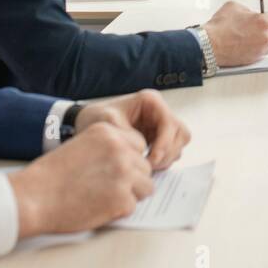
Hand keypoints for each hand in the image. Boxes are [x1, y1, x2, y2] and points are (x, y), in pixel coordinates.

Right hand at [9, 122, 153, 239]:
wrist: (33, 197)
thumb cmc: (51, 175)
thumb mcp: (81, 147)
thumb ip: (107, 150)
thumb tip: (131, 163)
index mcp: (109, 132)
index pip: (138, 145)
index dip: (129, 161)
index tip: (114, 171)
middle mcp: (121, 149)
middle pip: (145, 167)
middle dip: (132, 179)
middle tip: (108, 189)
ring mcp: (124, 174)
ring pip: (146, 186)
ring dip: (130, 195)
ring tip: (104, 198)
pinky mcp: (123, 199)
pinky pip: (133, 206)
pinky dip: (119, 211)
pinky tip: (98, 207)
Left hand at [75, 90, 190, 169]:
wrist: (87, 123)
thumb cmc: (95, 118)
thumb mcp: (106, 123)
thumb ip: (126, 135)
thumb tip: (143, 150)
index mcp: (150, 101)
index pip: (170, 123)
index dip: (164, 143)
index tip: (152, 160)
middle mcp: (159, 111)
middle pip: (180, 133)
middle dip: (168, 152)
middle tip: (151, 166)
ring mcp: (160, 125)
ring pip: (179, 143)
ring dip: (167, 158)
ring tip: (147, 167)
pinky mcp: (158, 137)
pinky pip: (171, 151)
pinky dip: (163, 160)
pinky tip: (147, 165)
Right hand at [203, 0, 267, 66]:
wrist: (210, 44)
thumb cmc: (219, 27)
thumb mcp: (233, 6)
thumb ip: (246, 9)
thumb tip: (249, 13)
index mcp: (262, 22)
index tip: (267, 18)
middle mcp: (264, 37)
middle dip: (267, 30)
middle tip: (257, 28)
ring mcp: (259, 49)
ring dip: (262, 41)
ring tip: (249, 38)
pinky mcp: (253, 59)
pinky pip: (260, 54)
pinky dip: (255, 50)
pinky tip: (246, 46)